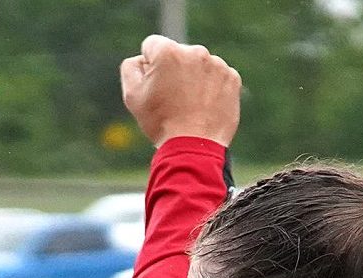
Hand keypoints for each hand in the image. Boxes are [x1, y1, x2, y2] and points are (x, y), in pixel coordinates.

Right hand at [120, 35, 241, 146]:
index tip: (154, 86)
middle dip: (173, 70)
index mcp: (167, 52)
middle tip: (172, 99)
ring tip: (189, 105)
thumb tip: (142, 59)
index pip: (152, 46)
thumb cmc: (160, 122)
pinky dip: (211, 88)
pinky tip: (204, 106)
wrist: (194, 146)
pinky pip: (217, 77)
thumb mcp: (132, 95)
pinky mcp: (232, 78)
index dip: (149, 66)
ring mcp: (216, 64)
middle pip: (178, 54)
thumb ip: (131, 67)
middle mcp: (194, 51)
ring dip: (193, 78)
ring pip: (198, 65)